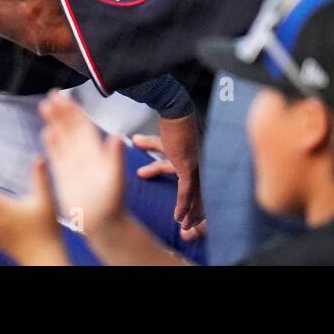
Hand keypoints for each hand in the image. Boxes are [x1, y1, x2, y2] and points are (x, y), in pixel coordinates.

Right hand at [39, 90, 127, 237]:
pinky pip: (56, 155)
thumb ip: (115, 157)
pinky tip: (46, 133)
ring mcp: (73, 163)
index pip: (83, 125)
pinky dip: (51, 143)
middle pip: (70, 127)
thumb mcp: (115, 178)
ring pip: (62, 137)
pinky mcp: (63, 176)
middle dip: (61, 111)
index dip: (74, 111)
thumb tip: (117, 137)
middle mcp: (84, 154)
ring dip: (54, 122)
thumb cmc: (112, 202)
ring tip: (45, 106)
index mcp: (96, 151)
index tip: (64, 97)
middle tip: (50, 95)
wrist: (103, 224)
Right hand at [135, 114, 205, 238]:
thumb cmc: (168, 119)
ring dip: (189, 213)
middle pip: (199, 192)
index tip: (190, 215)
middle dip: (195, 211)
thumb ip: (149, 143)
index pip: (194, 184)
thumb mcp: (159, 137)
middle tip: (189, 227)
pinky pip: (186, 190)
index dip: (192, 200)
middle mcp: (198, 162)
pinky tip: (178, 217)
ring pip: (195, 195)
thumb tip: (135, 141)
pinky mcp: (188, 164)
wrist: (173, 107)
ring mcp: (196, 164)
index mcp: (193, 157)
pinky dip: (182, 205)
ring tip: (183, 226)